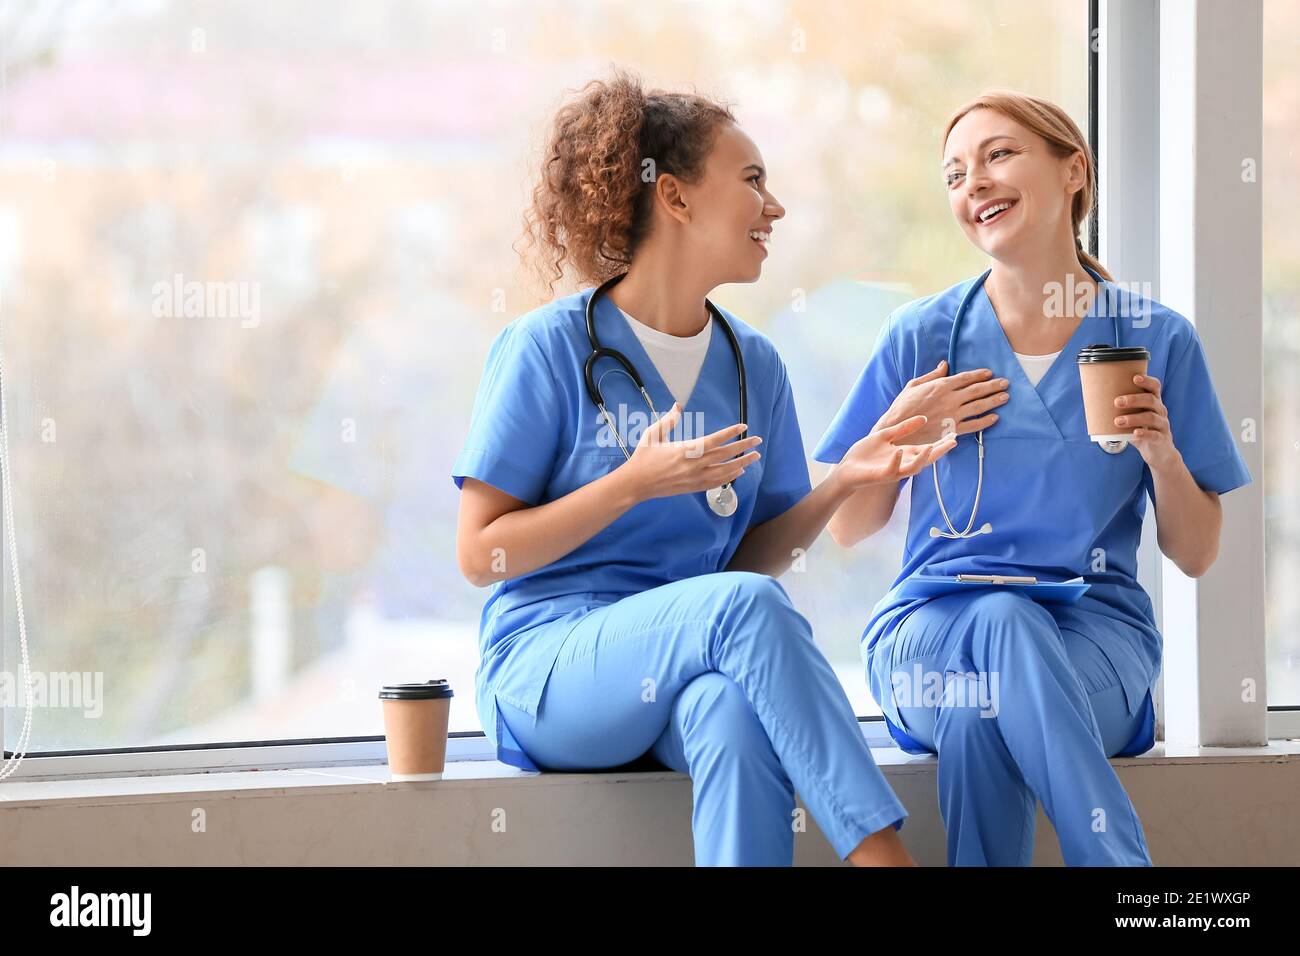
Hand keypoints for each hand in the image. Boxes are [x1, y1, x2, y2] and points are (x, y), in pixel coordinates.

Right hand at [622, 402, 761, 502]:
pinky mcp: (693, 487)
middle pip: (724, 455)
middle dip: (743, 447)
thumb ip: (668, 420)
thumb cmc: (643, 457)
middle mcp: (694, 465)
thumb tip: (677, 406)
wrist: (636, 484)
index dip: (730, 433)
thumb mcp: (653, 434)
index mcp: (685, 450)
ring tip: (755, 457)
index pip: (714, 440)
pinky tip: (739, 471)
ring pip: (725, 471)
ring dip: (742, 463)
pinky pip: (717, 482)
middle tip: (758, 441)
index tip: (743, 427)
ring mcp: (695, 478)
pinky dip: (730, 476)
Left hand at [836, 414, 957, 488]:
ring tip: (931, 447)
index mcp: (904, 453)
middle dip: (939, 451)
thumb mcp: (885, 435)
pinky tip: (898, 450)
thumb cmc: (865, 454)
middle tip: (952, 442)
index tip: (954, 434)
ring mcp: (893, 470)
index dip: (941, 442)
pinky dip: (895, 461)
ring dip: (922, 458)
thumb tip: (923, 418)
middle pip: (926, 459)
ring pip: (913, 468)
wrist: (847, 469)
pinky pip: (892, 469)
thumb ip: (903, 428)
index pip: (927, 448)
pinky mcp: (881, 475)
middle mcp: (902, 463)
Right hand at [877, 360, 1008, 443]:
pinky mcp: (952, 429)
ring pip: (979, 406)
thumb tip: (945, 364)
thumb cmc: (902, 407)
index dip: (980, 374)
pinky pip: (973, 425)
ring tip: (1005, 397)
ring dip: (994, 400)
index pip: (966, 378)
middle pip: (977, 390)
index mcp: (940, 386)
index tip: (990, 373)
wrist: (897, 429)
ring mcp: (952, 415)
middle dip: (993, 385)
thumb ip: (932, 375)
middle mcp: (950, 399)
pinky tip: (995, 418)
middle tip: (1006, 383)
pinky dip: (985, 421)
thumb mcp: (913, 385)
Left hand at [1114, 373, 1179, 468]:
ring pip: (1151, 417)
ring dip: (1133, 418)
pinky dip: (1144, 434)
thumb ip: (1119, 412)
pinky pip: (1154, 435)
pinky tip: (1135, 433)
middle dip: (1133, 399)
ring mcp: (1162, 425)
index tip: (1134, 378)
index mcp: (1153, 402)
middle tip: (1116, 402)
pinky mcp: (1162, 439)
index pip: (1155, 387)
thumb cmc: (1140, 431)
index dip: (1146, 381)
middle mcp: (1160, 411)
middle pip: (1151, 400)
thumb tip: (1092, 404)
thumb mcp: (1132, 419)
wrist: (1158, 452)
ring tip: (1117, 421)